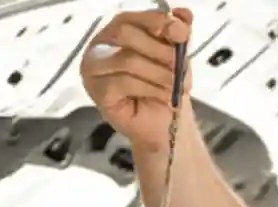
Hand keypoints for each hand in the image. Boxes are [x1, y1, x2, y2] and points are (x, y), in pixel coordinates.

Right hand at [81, 7, 194, 151]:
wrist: (167, 122)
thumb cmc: (165, 86)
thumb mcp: (177, 55)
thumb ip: (178, 32)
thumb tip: (184, 14)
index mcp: (117, 30)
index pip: (131, 17)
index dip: (157, 21)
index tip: (182, 33)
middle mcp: (101, 46)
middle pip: (125, 33)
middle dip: (159, 50)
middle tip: (179, 67)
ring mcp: (94, 69)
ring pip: (128, 60)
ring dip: (159, 74)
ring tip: (174, 86)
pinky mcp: (97, 91)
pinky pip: (124, 82)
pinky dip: (150, 89)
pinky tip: (164, 96)